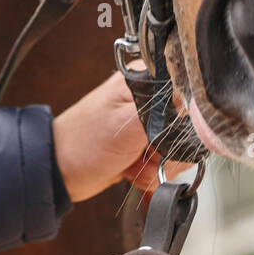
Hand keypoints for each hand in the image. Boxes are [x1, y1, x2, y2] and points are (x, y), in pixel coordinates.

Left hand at [52, 69, 193, 200]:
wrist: (60, 173)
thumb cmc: (82, 144)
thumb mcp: (126, 125)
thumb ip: (163, 111)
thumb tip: (193, 101)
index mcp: (145, 81)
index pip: (188, 94)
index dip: (183, 122)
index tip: (167, 136)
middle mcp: (149, 99)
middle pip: (187, 127)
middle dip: (168, 150)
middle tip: (144, 152)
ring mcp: (147, 124)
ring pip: (178, 149)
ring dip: (158, 166)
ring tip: (133, 162)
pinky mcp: (145, 145)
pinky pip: (166, 163)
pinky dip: (151, 173)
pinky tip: (131, 169)